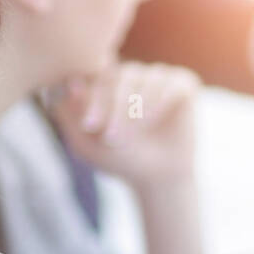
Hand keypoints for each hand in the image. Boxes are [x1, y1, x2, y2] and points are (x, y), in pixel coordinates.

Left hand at [48, 61, 198, 198]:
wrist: (158, 178)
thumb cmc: (120, 159)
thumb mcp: (86, 143)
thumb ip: (70, 114)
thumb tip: (71, 82)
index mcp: (104, 82)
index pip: (93, 75)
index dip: (91, 98)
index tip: (89, 126)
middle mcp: (130, 75)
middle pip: (116, 75)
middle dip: (112, 107)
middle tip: (110, 137)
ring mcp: (157, 76)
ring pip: (141, 77)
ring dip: (134, 107)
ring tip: (132, 134)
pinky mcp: (182, 83)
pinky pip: (169, 83)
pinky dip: (159, 101)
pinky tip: (151, 121)